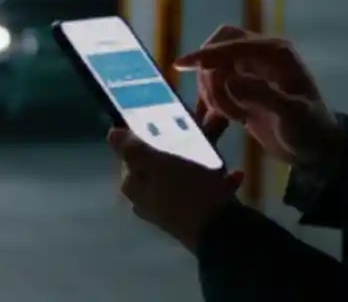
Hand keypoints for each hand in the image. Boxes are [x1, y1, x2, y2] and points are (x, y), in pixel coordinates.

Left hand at [109, 127, 244, 252]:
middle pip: (162, 157)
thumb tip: (111, 134)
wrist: (223, 234)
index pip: (134, 148)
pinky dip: (218, 178)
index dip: (151, 128)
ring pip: (186, 170)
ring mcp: (172, 208)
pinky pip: (204, 189)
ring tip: (223, 137)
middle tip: (205, 122)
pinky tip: (235, 174)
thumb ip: (132, 148)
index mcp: (134, 184)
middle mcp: (148, 198)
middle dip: (184, 137)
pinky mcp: (195, 216)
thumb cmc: (187, 191)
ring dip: (205, 151)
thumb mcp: (158, 163)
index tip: (171, 113)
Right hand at [175, 25, 341, 168]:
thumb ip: (262, 95)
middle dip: (209, 74)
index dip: (207, 54)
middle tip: (214, 104)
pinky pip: (215, 90)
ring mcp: (249, 73)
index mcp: (275, 53)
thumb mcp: (292, 114)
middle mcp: (260, 57)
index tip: (182, 65)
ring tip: (231, 119)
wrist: (317, 150)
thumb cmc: (310, 129)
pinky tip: (210, 123)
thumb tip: (229, 80)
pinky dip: (209, 105)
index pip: (233, 43)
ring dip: (212, 94)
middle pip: (219, 48)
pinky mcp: (241, 91)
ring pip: (213, 70)